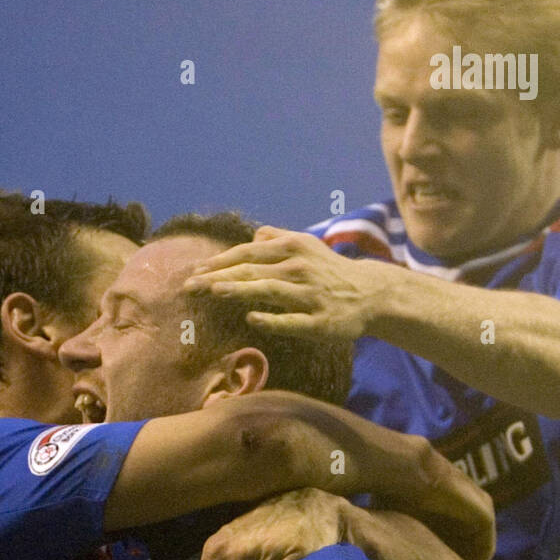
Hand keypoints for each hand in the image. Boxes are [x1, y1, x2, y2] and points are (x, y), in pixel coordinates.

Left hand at [184, 225, 389, 340]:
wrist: (370, 293)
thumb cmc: (329, 270)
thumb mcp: (307, 245)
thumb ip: (277, 238)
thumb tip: (251, 239)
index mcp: (293, 248)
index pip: (248, 253)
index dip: (220, 262)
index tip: (195, 272)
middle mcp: (299, 268)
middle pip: (252, 270)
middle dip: (217, 277)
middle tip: (189, 286)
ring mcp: (309, 295)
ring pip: (270, 291)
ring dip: (241, 290)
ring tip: (215, 291)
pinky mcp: (320, 321)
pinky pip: (292, 321)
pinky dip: (272, 319)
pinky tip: (251, 318)